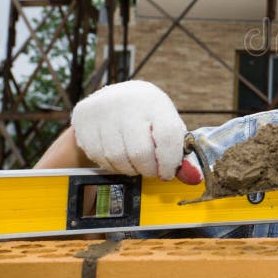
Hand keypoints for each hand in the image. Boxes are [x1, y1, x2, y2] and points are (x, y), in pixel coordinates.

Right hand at [71, 80, 201, 182]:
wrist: (114, 98)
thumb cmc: (148, 117)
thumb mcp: (167, 126)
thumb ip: (179, 153)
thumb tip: (194, 179)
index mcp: (155, 102)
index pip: (167, 136)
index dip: (170, 161)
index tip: (168, 173)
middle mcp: (128, 102)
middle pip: (140, 152)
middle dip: (148, 169)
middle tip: (150, 170)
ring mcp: (103, 110)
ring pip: (118, 158)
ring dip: (130, 169)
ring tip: (135, 162)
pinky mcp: (83, 119)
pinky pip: (98, 156)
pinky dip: (111, 165)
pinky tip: (118, 157)